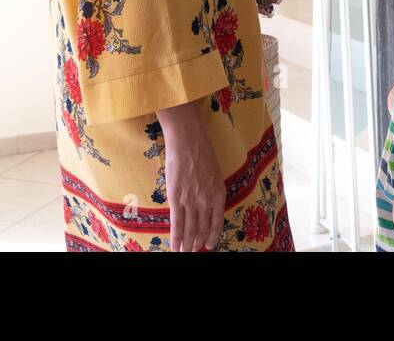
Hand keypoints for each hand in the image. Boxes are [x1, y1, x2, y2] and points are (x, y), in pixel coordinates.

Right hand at [157, 100, 225, 251]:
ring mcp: (191, 200)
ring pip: (190, 229)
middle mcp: (206, 200)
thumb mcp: (214, 173)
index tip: (209, 246)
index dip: (212, 236)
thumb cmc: (202, 152)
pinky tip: (174, 245)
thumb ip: (212, 190)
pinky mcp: (176, 197)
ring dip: (187, 244)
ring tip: (184, 252)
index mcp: (218, 194)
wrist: (188, 140)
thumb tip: (207, 205)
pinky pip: (176, 222)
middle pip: (202, 228)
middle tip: (194, 251)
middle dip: (198, 242)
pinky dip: (176, 236)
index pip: (217, 222)